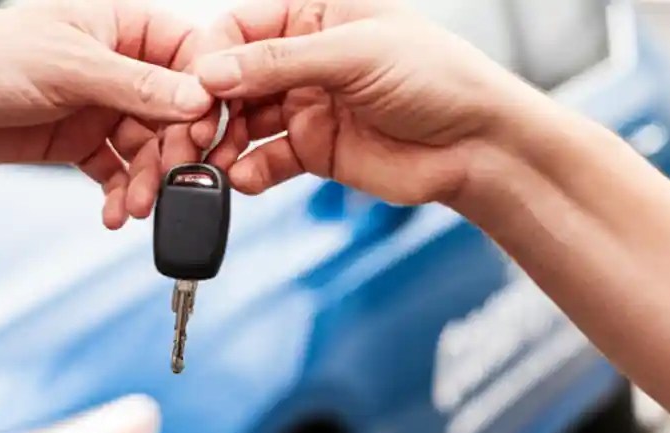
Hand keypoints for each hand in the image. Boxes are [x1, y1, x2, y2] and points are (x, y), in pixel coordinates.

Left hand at [0, 0, 213, 227]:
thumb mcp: (70, 67)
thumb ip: (137, 87)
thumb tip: (198, 100)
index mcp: (120, 24)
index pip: (189, 54)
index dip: (204, 95)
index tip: (204, 133)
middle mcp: (116, 64)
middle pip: (174, 111)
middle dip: (174, 151)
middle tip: (169, 183)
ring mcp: (99, 105)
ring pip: (148, 148)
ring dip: (147, 181)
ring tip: (134, 208)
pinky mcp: (77, 142)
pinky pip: (116, 172)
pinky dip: (119, 194)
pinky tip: (114, 213)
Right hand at [189, 0, 540, 204]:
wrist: (478, 146)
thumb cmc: (437, 78)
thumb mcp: (356, 55)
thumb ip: (281, 62)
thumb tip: (211, 72)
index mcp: (315, 13)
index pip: (240, 27)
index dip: (211, 57)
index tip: (197, 89)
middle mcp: (304, 57)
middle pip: (233, 78)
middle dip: (208, 107)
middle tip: (192, 134)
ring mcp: (306, 104)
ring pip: (242, 122)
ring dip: (222, 143)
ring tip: (211, 162)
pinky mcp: (313, 150)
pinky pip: (266, 160)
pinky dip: (249, 172)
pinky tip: (242, 180)